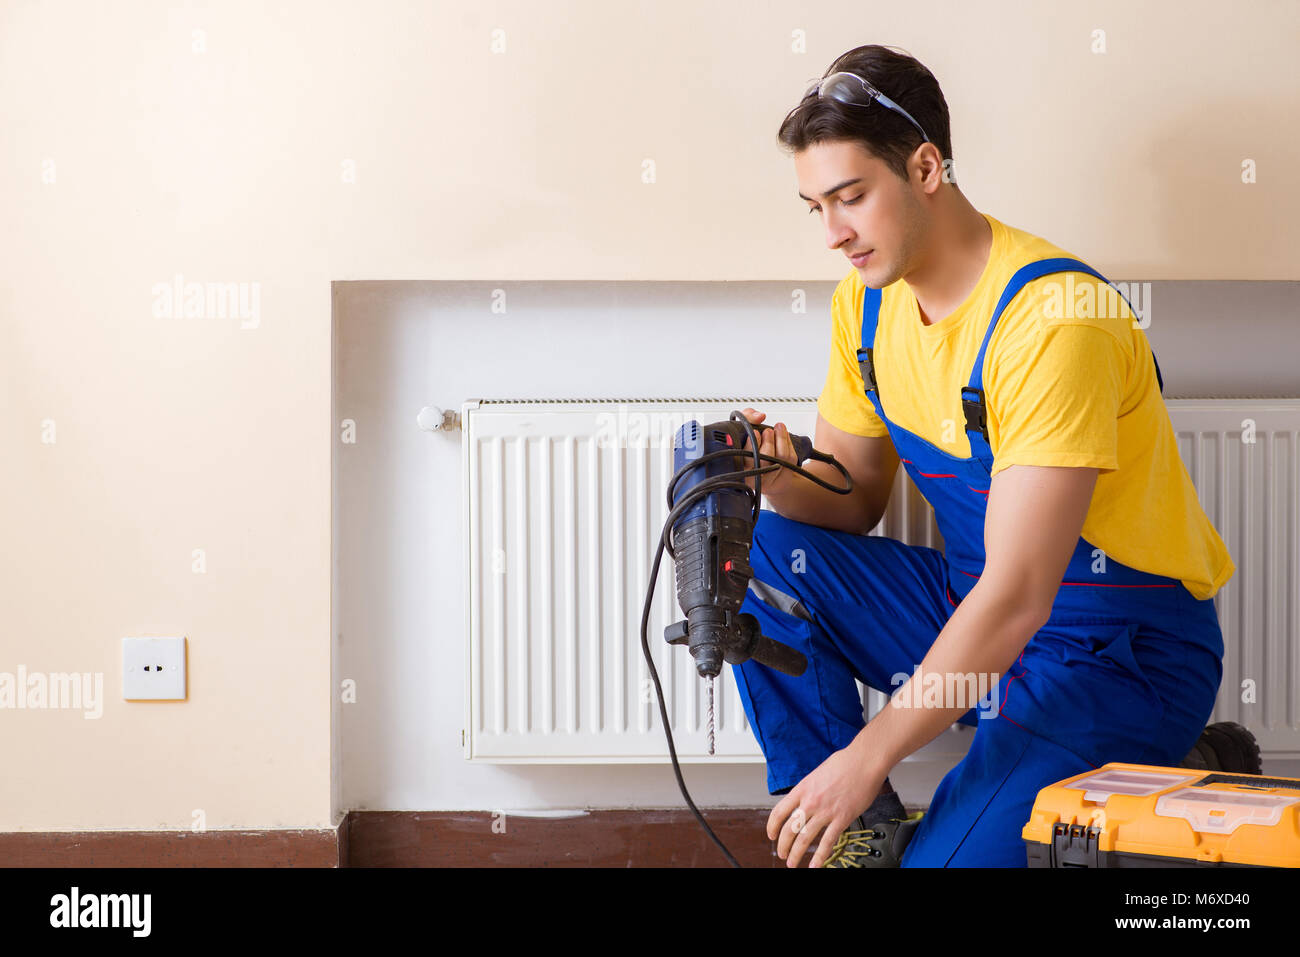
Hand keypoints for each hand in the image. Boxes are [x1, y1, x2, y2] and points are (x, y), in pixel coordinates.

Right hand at [739, 408, 796, 496]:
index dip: (750, 445)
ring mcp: (767, 475)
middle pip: (762, 461)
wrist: (762, 454)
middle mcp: (751, 473)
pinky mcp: (781, 474)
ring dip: (780, 439)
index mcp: (737, 464)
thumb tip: (760, 416)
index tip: (754, 432)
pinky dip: (788, 443)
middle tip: (768, 431)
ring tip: (778, 428)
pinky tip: (783, 434)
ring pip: (778, 459)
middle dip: (768, 443)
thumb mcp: (744, 426)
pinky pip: (789, 458)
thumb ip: (748, 416)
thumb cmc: (750, 443)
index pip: (742, 459)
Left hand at [766, 741, 888, 867]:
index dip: (772, 826)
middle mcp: (810, 801)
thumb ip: (809, 789)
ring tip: (793, 863)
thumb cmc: (844, 763)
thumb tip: (805, 799)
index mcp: (802, 789)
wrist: (863, 761)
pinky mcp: (842, 818)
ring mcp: (825, 811)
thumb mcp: (817, 774)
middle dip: (783, 845)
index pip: (779, 812)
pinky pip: (828, 842)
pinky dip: (820, 857)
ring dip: (796, 854)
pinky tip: (815, 865)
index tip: (771, 835)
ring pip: (804, 839)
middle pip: (788, 829)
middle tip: (783, 854)